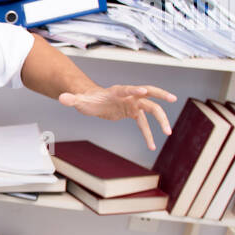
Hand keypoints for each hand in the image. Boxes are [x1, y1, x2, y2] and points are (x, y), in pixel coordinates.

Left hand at [59, 85, 176, 150]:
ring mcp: (133, 103)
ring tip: (168, 132)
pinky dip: (148, 134)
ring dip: (160, 120)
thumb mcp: (78, 100)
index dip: (135, 89)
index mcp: (117, 91)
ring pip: (151, 109)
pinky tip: (152, 145)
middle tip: (173, 98)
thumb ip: (71, 99)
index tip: (144, 91)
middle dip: (161, 94)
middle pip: (149, 92)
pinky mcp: (133, 112)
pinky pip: (144, 124)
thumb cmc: (86, 99)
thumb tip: (61, 98)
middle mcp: (129, 95)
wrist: (92, 102)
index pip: (127, 89)